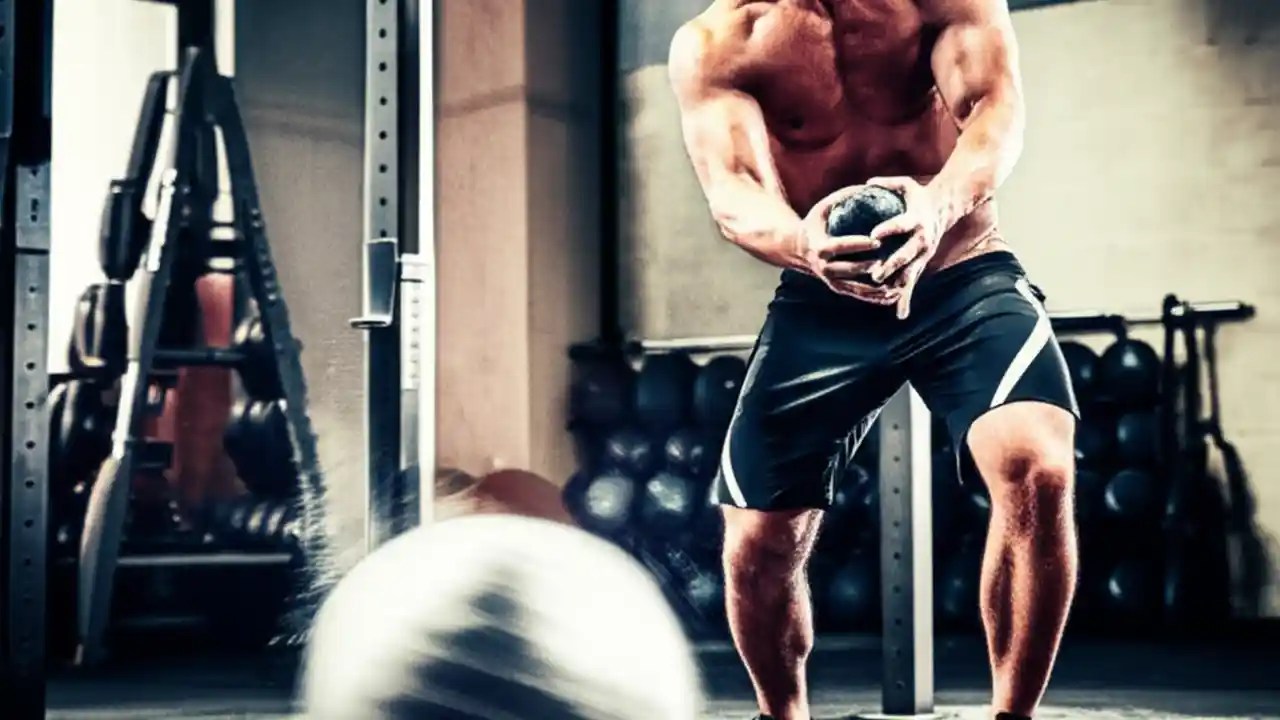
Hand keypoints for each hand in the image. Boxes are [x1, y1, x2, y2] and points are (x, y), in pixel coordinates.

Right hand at [797, 186, 902, 305]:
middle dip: (867, 268)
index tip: (876, 241)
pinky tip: (892, 297)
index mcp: (820, 247)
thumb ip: (842, 197)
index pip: (840, 246)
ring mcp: (830, 280)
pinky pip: (857, 295)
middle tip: (888, 264)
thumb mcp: (823, 207)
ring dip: (874, 289)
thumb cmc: (815, 223)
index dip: (857, 245)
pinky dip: (874, 297)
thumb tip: (866, 185)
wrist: (798, 249)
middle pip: (847, 270)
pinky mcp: (837, 288)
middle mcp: (823, 267)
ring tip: (895, 287)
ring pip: (854, 288)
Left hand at [863, 176, 947, 318]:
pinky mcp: (922, 263)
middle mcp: (921, 239)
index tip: (874, 234)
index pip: (900, 224)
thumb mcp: (907, 185)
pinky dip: (907, 297)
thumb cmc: (921, 195)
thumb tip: (867, 182)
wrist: (947, 207)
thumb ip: (887, 183)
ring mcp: (923, 254)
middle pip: (905, 254)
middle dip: (891, 265)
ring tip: (886, 295)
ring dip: (898, 285)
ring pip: (910, 272)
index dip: (888, 229)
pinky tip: (900, 314)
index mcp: (916, 220)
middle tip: (875, 275)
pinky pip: (913, 282)